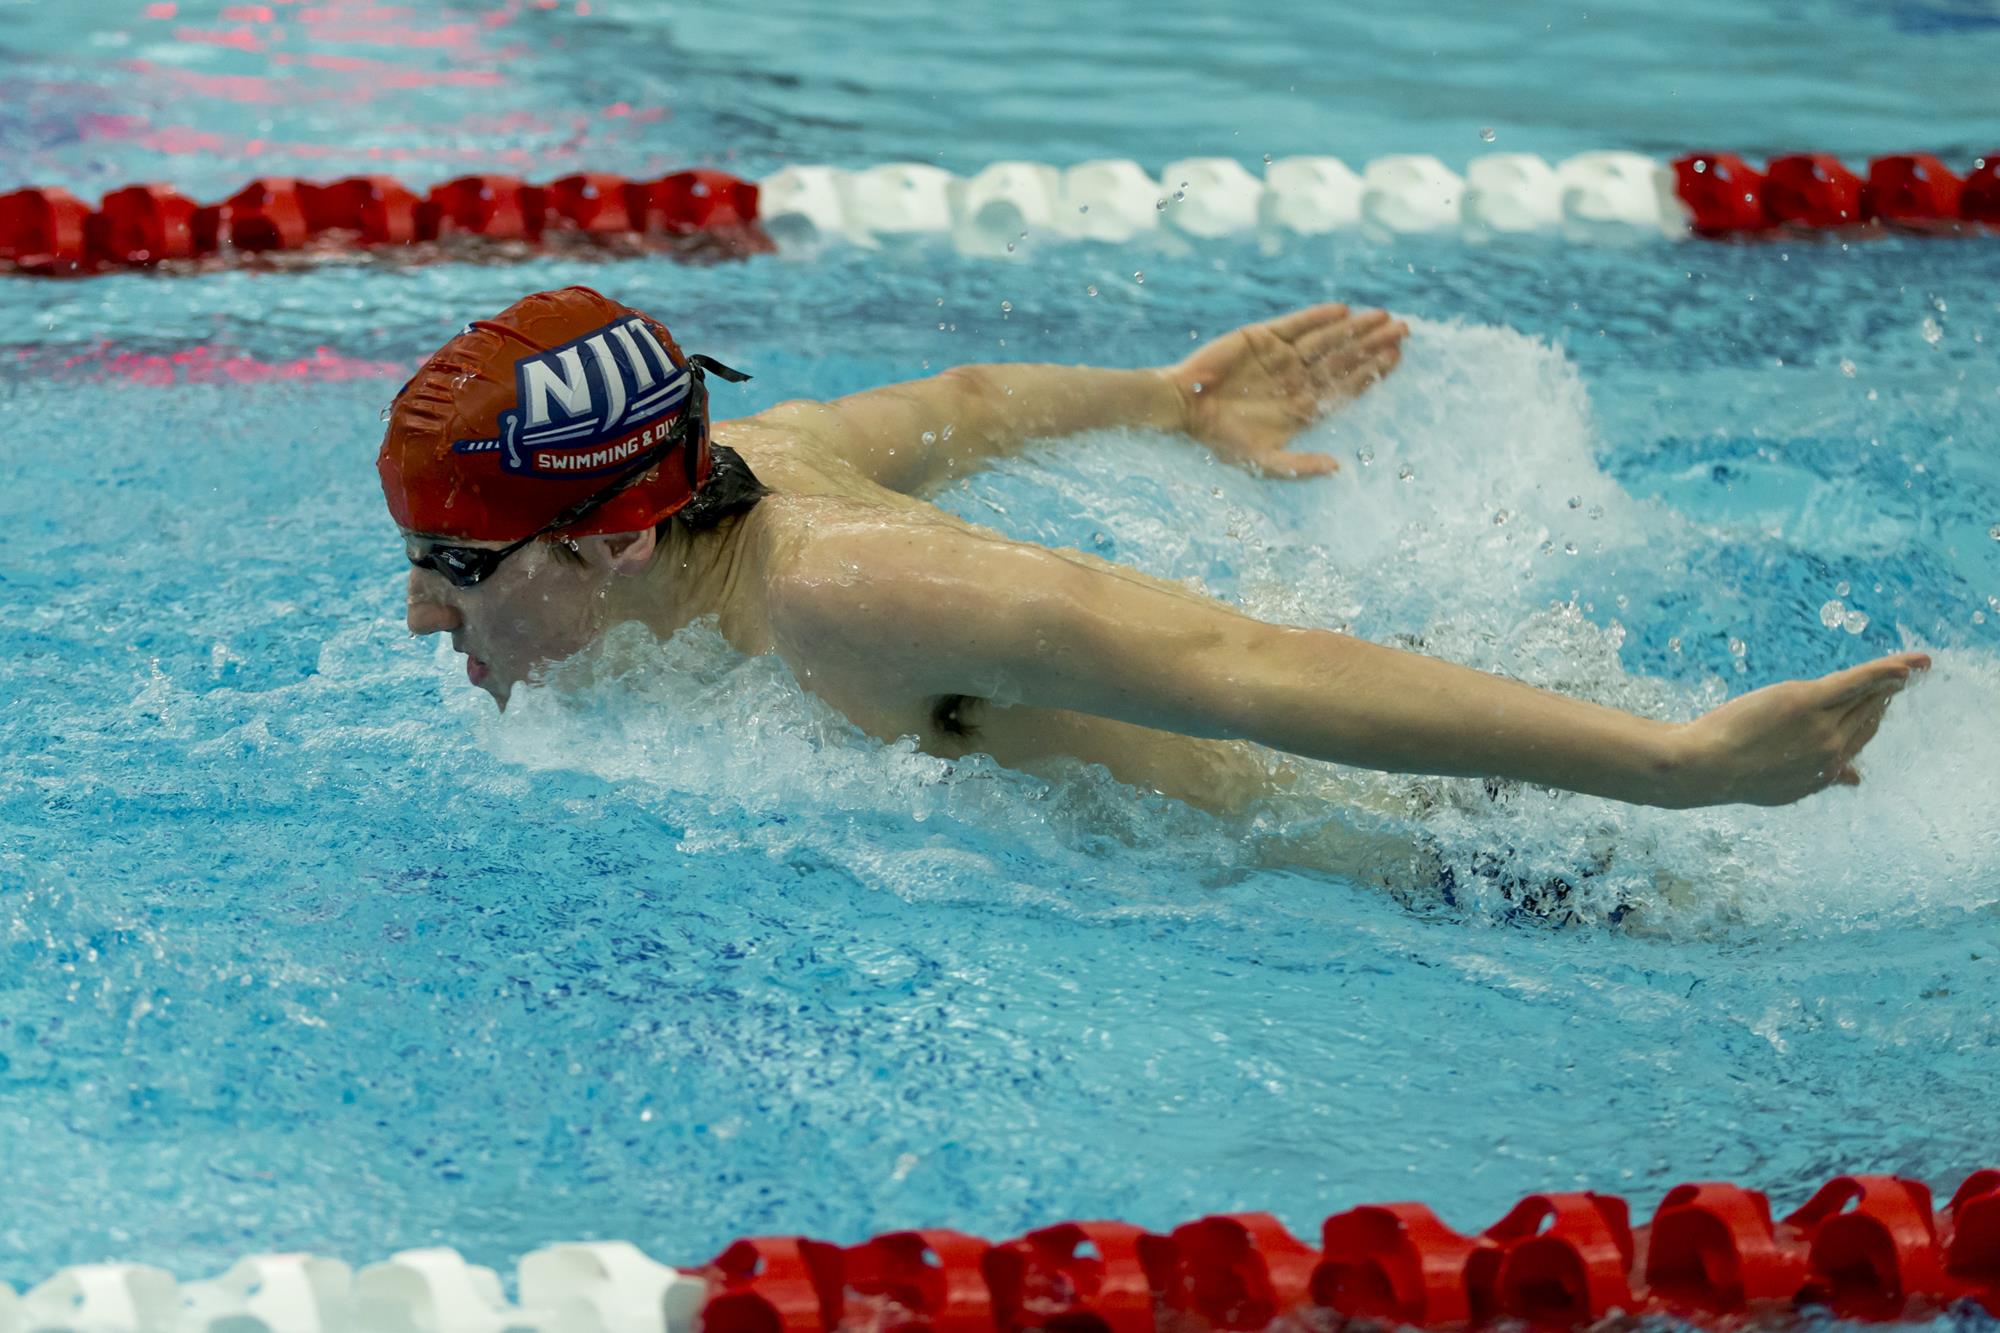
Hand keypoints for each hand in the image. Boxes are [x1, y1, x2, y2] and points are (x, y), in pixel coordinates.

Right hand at [1163, 303, 1408, 477]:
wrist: (1184, 408)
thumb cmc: (1221, 438)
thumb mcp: (1262, 460)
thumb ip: (1299, 467)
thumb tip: (1338, 468)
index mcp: (1302, 407)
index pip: (1346, 386)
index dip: (1372, 373)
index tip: (1397, 358)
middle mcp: (1297, 379)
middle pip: (1344, 359)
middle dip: (1373, 344)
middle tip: (1404, 330)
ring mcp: (1282, 357)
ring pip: (1327, 339)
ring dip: (1354, 328)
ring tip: (1383, 317)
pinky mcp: (1263, 337)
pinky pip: (1296, 324)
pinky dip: (1318, 317)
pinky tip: (1343, 311)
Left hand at [1662, 651, 1929, 806]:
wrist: (1704, 767)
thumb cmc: (1733, 773)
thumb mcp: (1783, 785)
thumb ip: (1821, 777)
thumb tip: (1854, 778)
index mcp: (1826, 771)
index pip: (1859, 738)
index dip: (1872, 718)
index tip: (1883, 703)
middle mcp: (1833, 750)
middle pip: (1867, 715)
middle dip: (1885, 696)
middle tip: (1901, 676)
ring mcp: (1822, 726)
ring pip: (1865, 697)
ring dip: (1891, 680)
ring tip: (1910, 666)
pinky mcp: (1807, 701)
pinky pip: (1855, 682)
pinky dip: (1883, 672)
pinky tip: (1904, 665)